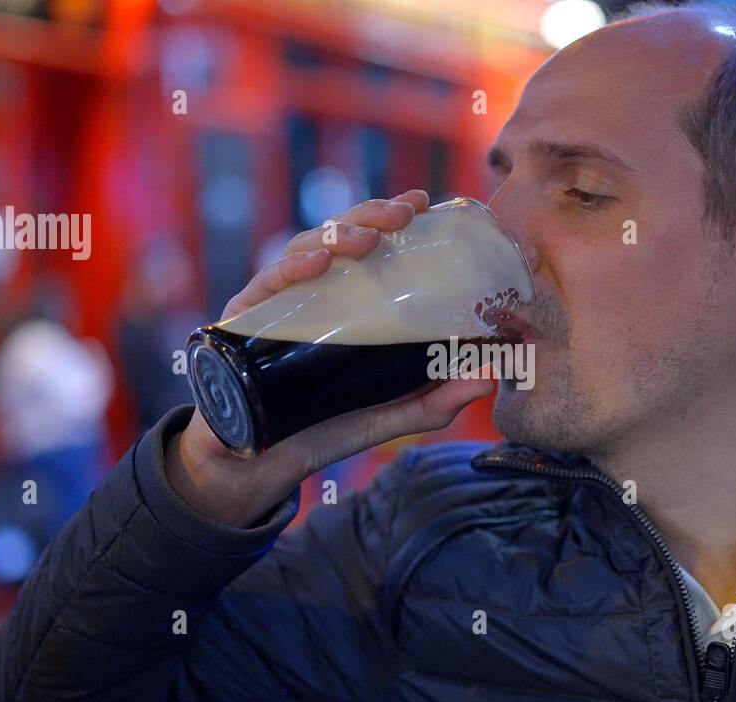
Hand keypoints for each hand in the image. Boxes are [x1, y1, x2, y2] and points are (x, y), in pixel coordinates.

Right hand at [166, 190, 495, 527]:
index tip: (424, 203)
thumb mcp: (393, 414)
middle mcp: (314, 292)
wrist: (264, 464)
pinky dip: (291, 268)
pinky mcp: (246, 320)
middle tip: (405, 214)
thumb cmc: (327, 429)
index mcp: (348, 301)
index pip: (370, 245)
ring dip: (338, 235)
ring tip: (368, 238)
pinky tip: (315, 264)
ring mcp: (279, 303)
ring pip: (306, 249)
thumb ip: (437, 399)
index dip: (393, 217)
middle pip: (341, 237)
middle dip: (372, 215)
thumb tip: (489, 377)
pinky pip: (268, 283)